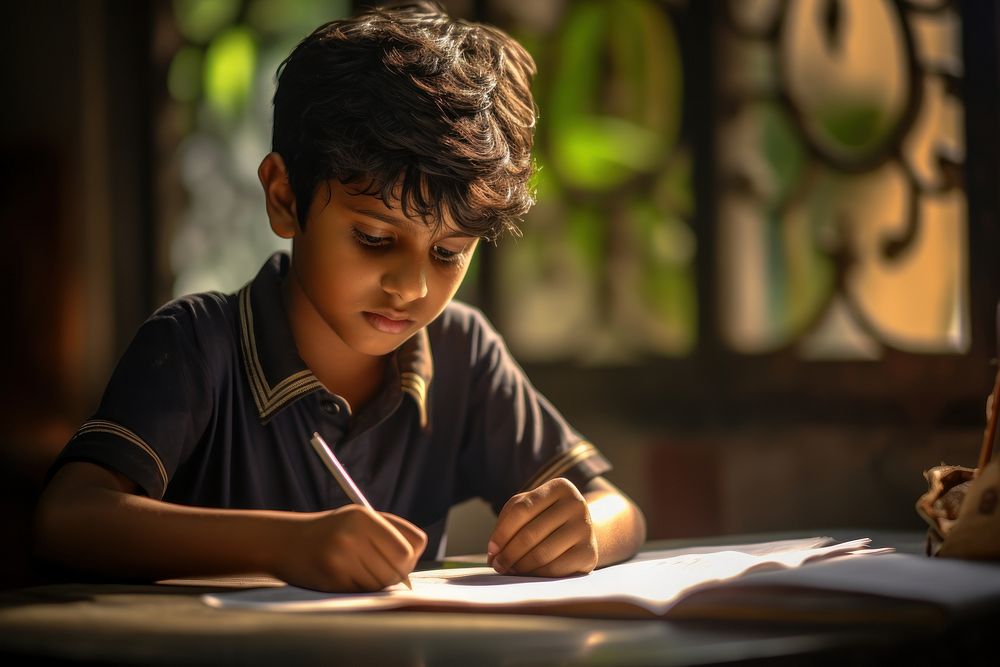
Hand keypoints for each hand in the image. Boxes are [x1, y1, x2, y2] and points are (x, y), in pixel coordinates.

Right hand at [275, 505, 425, 591]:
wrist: (285, 542)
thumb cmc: (332, 531)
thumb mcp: (360, 519)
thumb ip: (390, 533)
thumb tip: (413, 558)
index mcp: (365, 517)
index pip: (410, 546)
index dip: (409, 558)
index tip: (400, 559)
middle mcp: (353, 535)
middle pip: (398, 569)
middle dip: (395, 574)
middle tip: (381, 569)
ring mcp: (340, 557)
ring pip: (382, 584)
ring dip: (377, 584)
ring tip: (361, 571)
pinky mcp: (331, 578)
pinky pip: (362, 592)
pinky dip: (360, 589)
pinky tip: (346, 577)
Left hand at [487, 477, 598, 576]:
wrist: (582, 531)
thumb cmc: (547, 518)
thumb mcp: (529, 509)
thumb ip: (507, 523)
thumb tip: (494, 554)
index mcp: (559, 487)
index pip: (521, 509)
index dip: (501, 532)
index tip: (491, 549)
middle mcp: (576, 504)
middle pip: (530, 533)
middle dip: (508, 553)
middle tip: (497, 565)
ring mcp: (585, 528)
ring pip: (541, 553)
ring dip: (519, 566)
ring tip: (509, 570)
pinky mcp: (589, 553)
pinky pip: (555, 568)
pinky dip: (536, 574)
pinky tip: (527, 574)